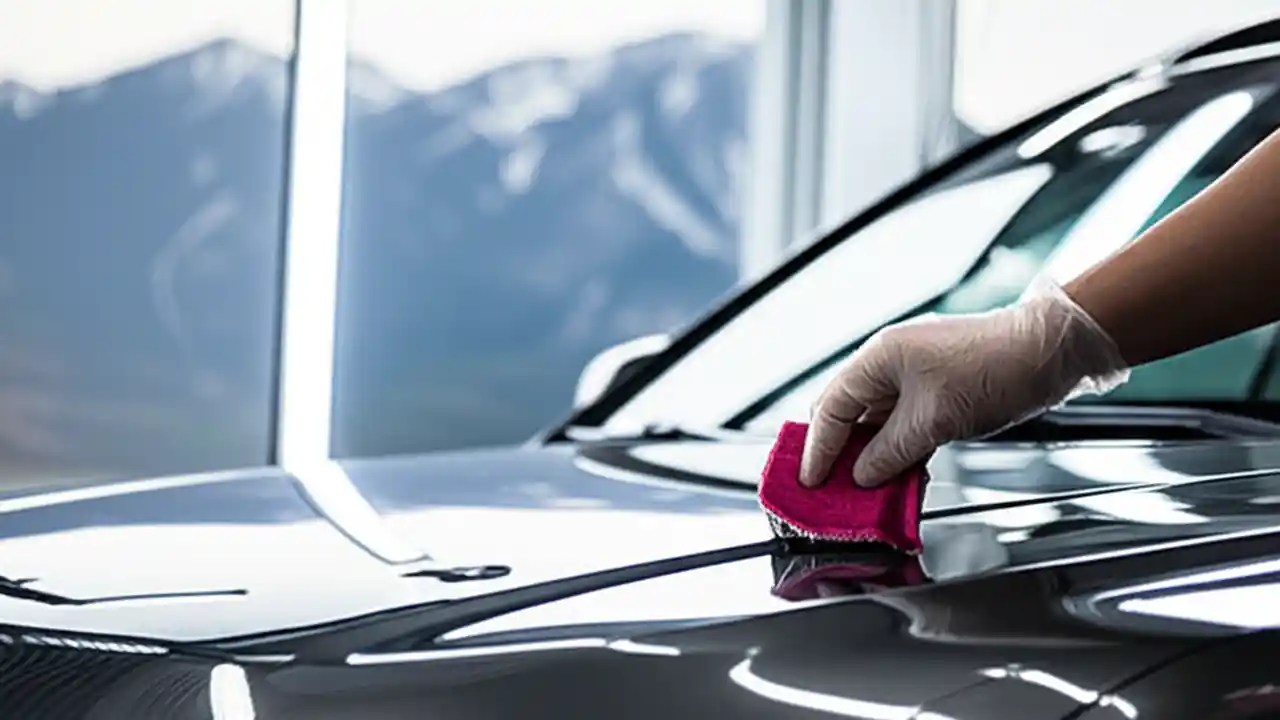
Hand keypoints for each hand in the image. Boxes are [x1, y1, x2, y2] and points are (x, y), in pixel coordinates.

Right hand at [799, 279, 1128, 487]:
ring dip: (867, 457)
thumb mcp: (933, 421)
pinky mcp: (935, 393)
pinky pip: (901, 427)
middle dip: (835, 453)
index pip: (831, 408)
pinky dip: (894, 453)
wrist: (1049, 353)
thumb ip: (890, 452)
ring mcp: (912, 378)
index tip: (808, 482)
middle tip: (826, 489)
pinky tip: (894, 478)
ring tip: (858, 492)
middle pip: (846, 414)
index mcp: (878, 359)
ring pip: (874, 424)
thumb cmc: (992, 370)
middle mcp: (889, 365)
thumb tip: (861, 476)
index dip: (816, 448)